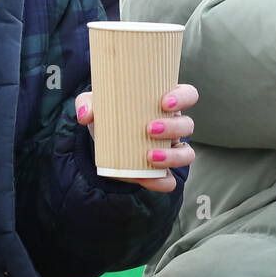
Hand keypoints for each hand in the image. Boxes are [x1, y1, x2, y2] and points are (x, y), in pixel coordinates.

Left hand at [74, 83, 197, 192]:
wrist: (101, 139)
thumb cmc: (107, 113)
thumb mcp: (94, 103)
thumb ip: (86, 103)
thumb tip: (87, 114)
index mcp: (165, 102)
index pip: (188, 95)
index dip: (183, 97)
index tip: (164, 102)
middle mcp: (173, 125)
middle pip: (188, 125)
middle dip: (173, 127)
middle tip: (149, 129)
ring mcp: (170, 150)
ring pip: (187, 154)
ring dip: (173, 156)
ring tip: (150, 156)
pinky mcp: (160, 171)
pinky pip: (171, 180)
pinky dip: (163, 181)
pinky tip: (148, 179)